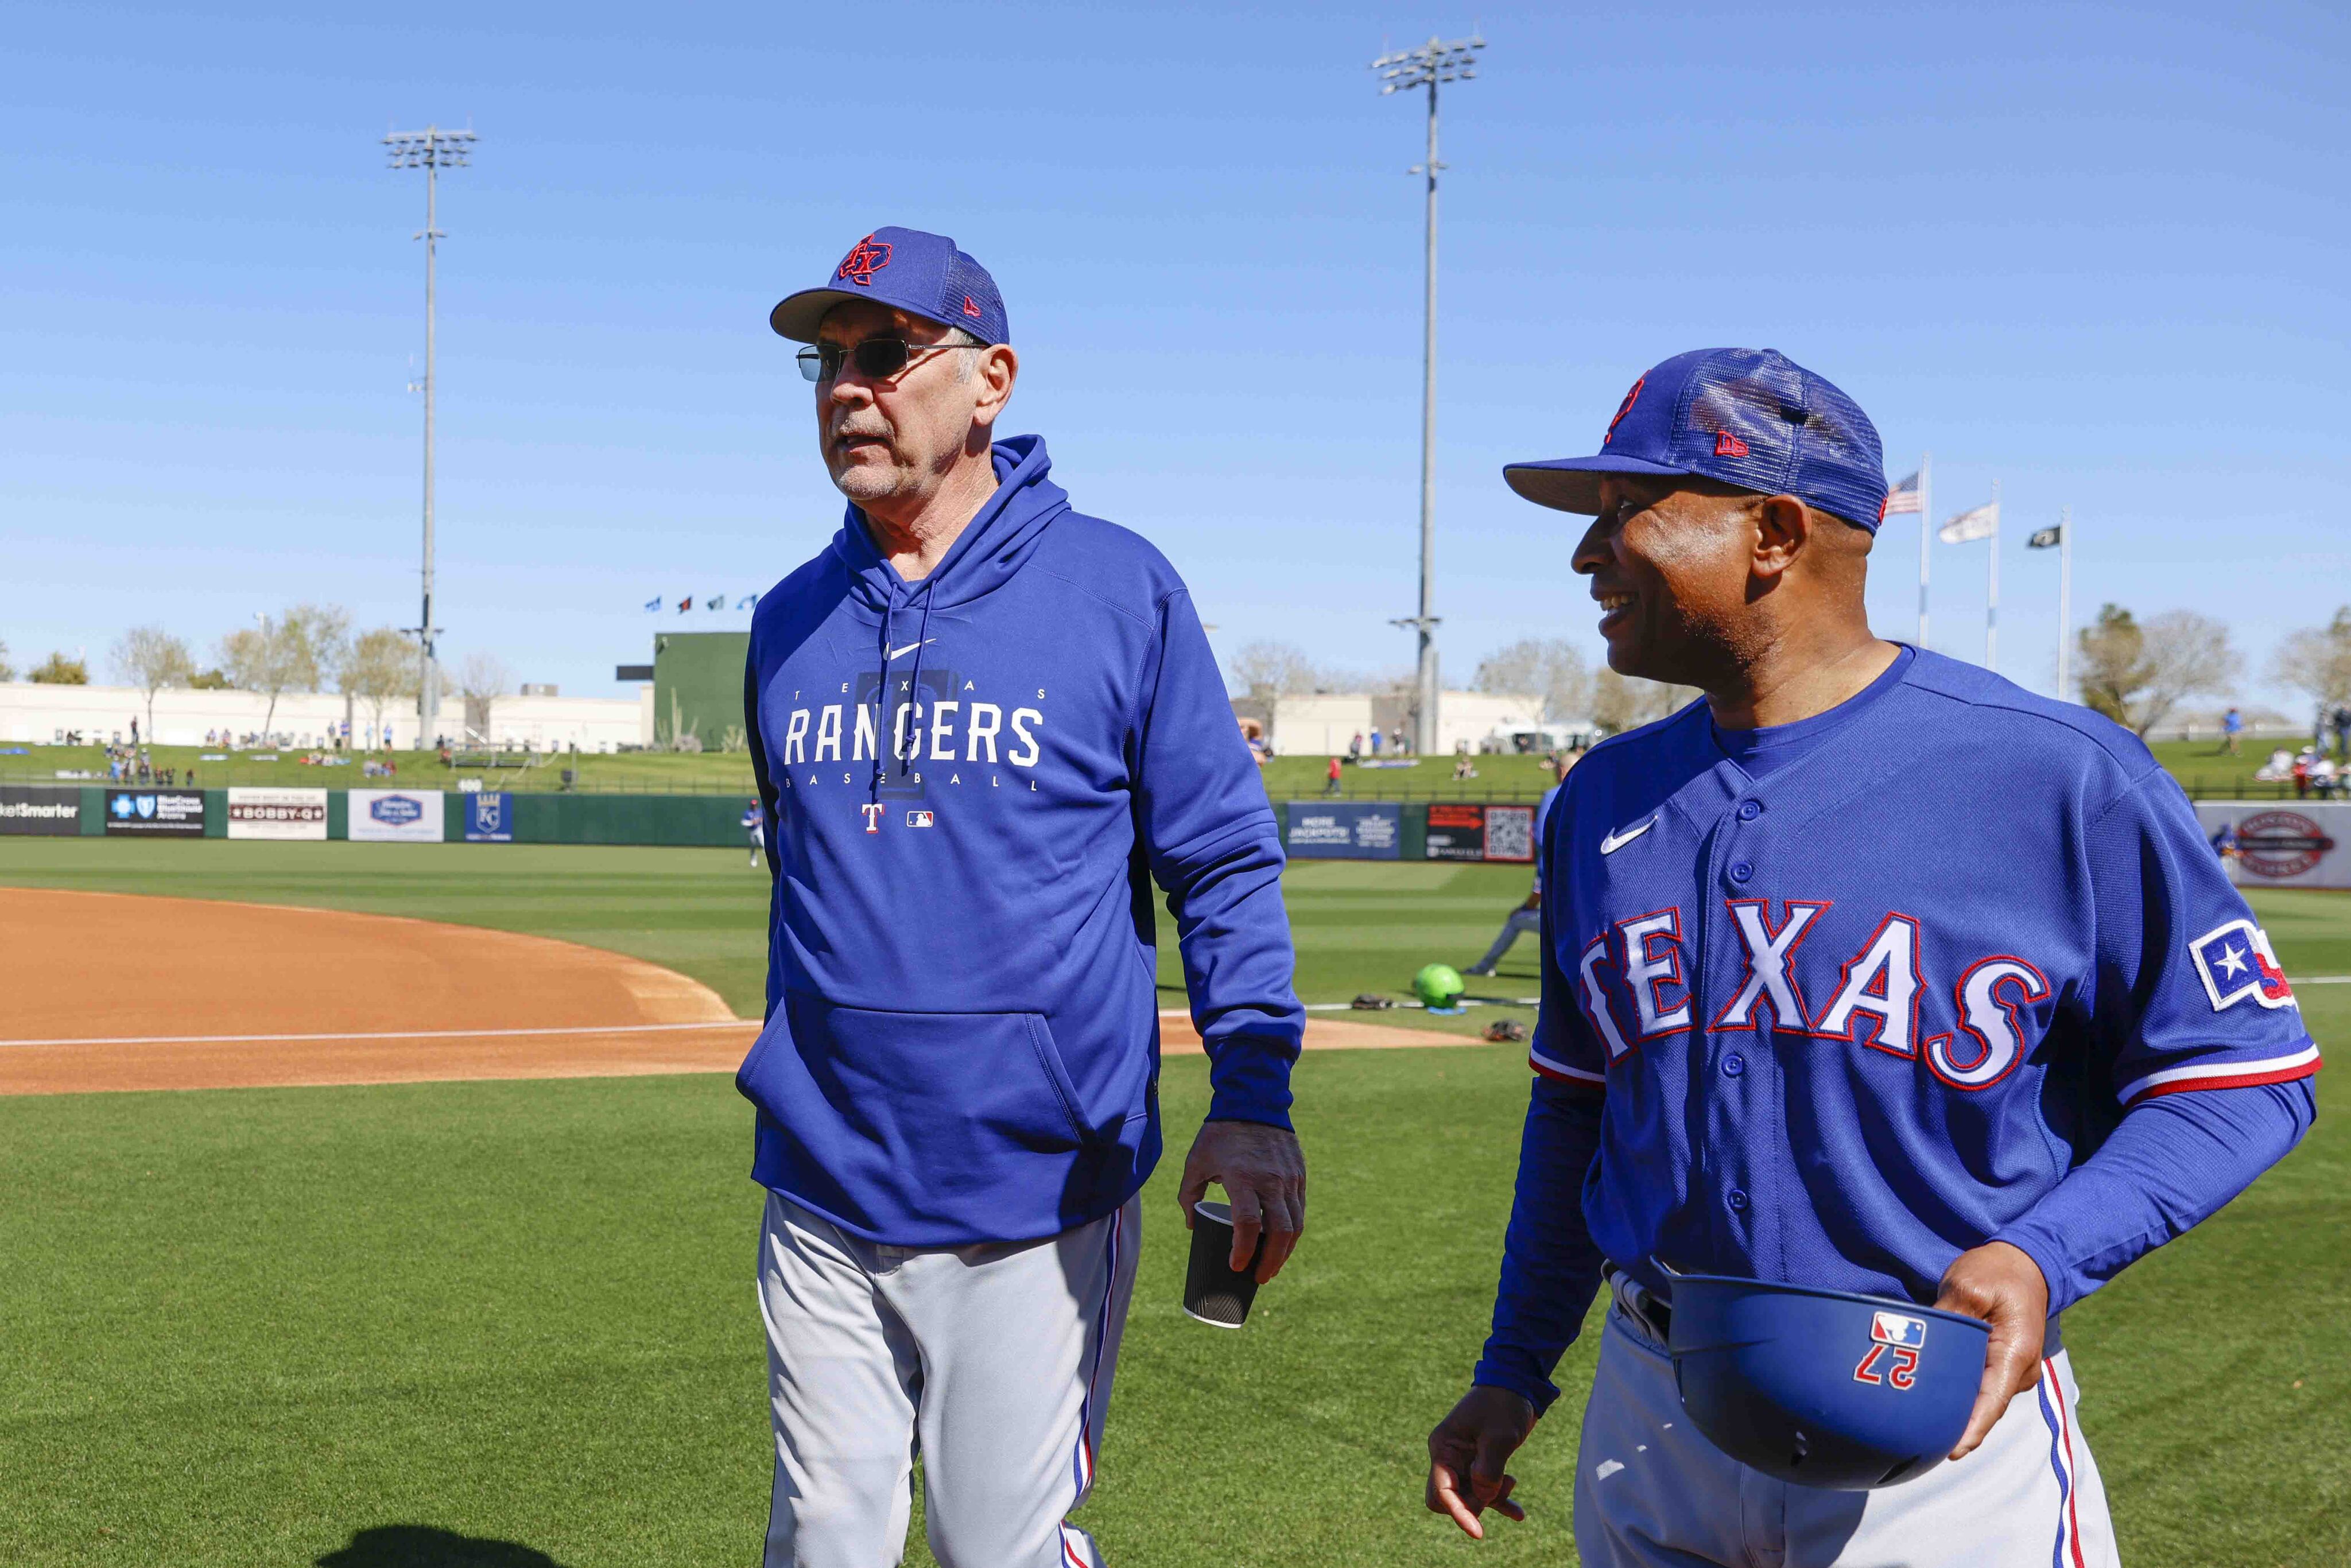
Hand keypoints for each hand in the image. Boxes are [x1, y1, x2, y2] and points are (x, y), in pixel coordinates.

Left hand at [1176, 1119, 1304, 1282]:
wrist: (1253, 1101)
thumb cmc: (1219, 1135)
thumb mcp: (1196, 1162)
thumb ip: (1188, 1195)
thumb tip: (1192, 1225)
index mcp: (1242, 1177)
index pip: (1248, 1224)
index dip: (1243, 1250)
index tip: (1235, 1266)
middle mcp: (1270, 1180)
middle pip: (1279, 1231)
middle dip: (1270, 1261)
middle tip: (1259, 1277)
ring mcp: (1289, 1178)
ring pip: (1295, 1224)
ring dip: (1285, 1251)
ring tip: (1272, 1267)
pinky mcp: (1299, 1175)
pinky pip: (1300, 1210)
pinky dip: (1293, 1231)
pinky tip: (1283, 1243)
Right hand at [1425, 1386, 1535, 1538]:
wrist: (1518, 1384)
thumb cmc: (1504, 1404)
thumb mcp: (1500, 1436)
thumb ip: (1488, 1470)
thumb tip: (1482, 1498)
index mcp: (1444, 1447)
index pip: (1441, 1491)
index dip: (1458, 1512)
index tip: (1477, 1532)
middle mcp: (1449, 1456)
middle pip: (1450, 1498)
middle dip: (1472, 1504)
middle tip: (1497, 1490)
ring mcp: (1464, 1461)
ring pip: (1470, 1496)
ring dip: (1491, 1499)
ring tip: (1512, 1483)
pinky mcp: (1481, 1463)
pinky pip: (1486, 1490)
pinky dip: (1500, 1500)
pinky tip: (1519, 1513)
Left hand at [1934, 1240, 2049, 1458]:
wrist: (2026, 1261)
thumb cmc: (1998, 1271)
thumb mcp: (1969, 1285)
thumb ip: (1949, 1318)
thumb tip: (1925, 1344)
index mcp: (2016, 1352)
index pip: (1993, 1401)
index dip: (1972, 1429)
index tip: (1952, 1452)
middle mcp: (2019, 1369)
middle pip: (1985, 1406)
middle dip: (1957, 1425)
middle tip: (1919, 1441)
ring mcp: (2013, 1369)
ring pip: (1982, 1398)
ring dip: (1957, 1410)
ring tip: (1922, 1428)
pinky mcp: (2003, 1363)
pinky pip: (1981, 1386)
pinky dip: (1961, 1394)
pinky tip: (1934, 1402)